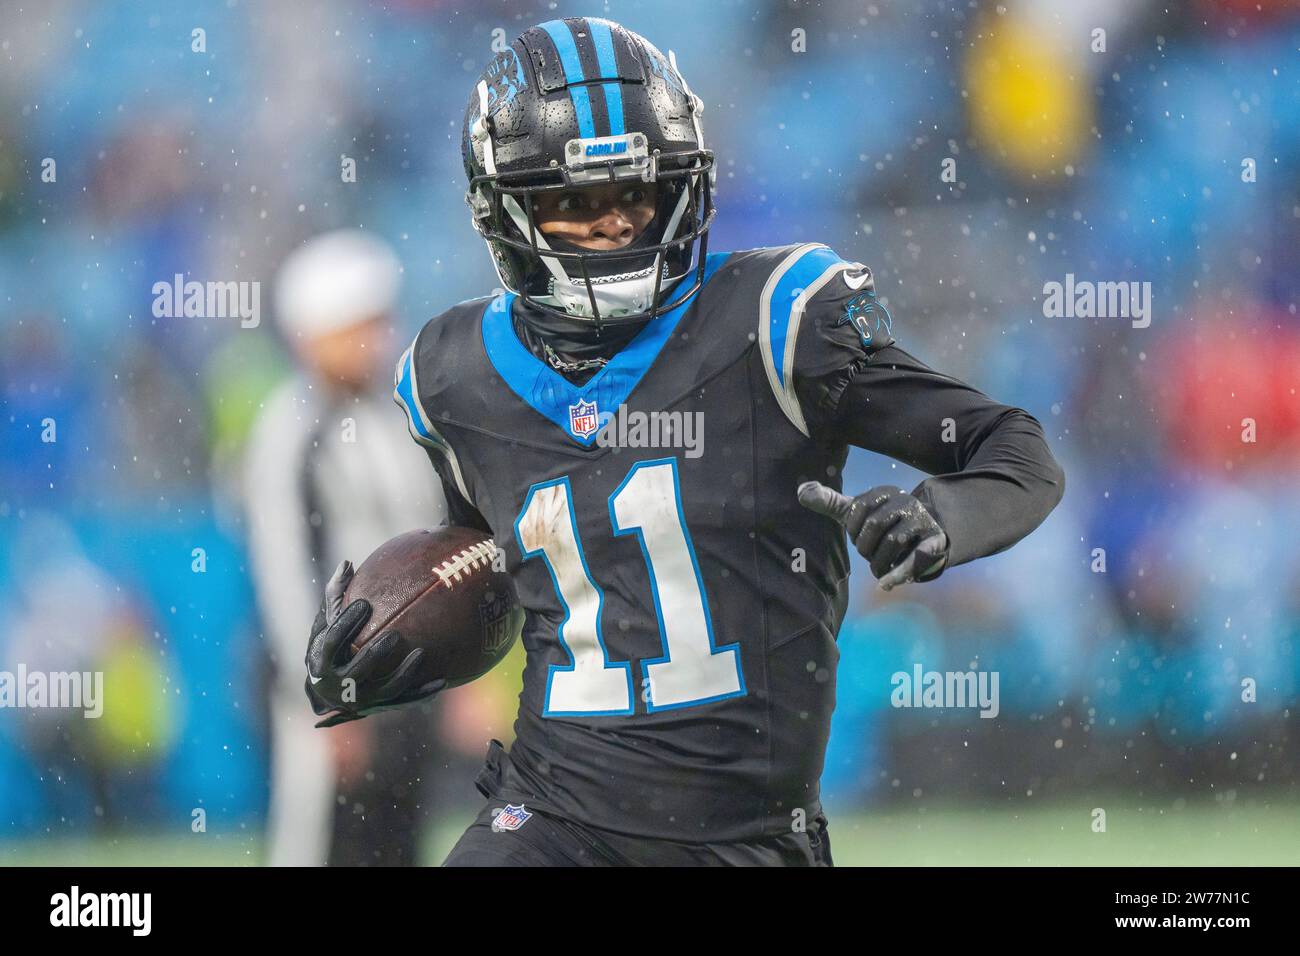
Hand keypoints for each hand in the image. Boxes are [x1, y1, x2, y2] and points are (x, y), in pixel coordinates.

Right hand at [304, 560, 445, 727]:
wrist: (330, 690)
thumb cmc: (330, 646)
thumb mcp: (326, 623)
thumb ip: (336, 596)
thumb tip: (347, 564)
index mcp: (323, 663)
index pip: (332, 643)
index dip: (346, 623)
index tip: (363, 604)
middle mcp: (340, 686)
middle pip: (358, 672)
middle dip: (374, 655)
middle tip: (393, 636)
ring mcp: (362, 699)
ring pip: (385, 690)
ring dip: (403, 674)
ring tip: (420, 654)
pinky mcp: (381, 706)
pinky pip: (405, 700)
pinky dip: (423, 693)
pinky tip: (443, 681)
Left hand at [797, 482, 948, 590]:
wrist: (923, 533)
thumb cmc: (881, 523)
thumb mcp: (855, 512)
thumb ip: (830, 503)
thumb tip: (801, 490)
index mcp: (883, 492)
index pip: (857, 509)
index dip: (852, 530)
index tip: (857, 538)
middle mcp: (905, 501)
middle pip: (875, 526)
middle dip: (865, 548)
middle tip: (868, 556)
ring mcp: (922, 520)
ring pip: (893, 543)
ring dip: (879, 563)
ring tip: (878, 570)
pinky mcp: (935, 540)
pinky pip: (917, 557)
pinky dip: (899, 574)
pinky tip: (885, 584)